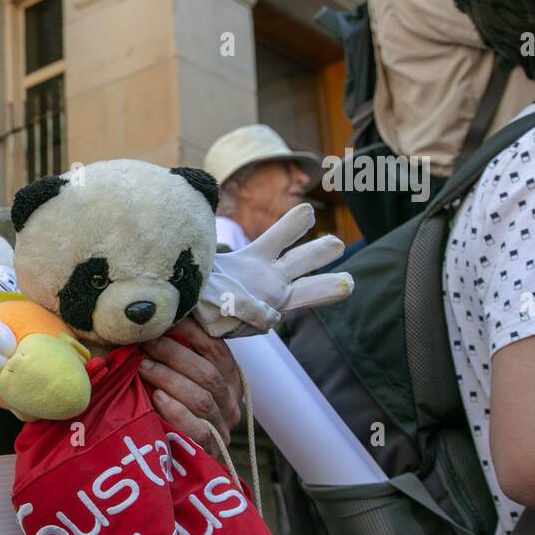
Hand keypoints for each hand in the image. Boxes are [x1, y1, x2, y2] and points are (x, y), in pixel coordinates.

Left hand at [139, 318, 241, 451]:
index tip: (164, 321)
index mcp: (228, 379)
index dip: (192, 333)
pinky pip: (199, 430)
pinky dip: (177, 412)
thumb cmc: (170, 412)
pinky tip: (157, 399)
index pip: (216, 349)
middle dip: (173, 354)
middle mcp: (230, 402)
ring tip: (143, 366)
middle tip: (145, 342)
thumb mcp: (174, 381)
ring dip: (169, 378)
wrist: (178, 464)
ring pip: (201, 399)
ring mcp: (223, 428)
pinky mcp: (211, 451)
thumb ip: (173, 359)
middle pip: (208, 373)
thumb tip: (151, 325)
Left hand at [195, 202, 353, 337]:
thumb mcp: (203, 265)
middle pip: (303, 260)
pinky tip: (222, 316)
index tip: (306, 211)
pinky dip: (237, 314)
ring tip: (348, 283)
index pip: (280, 236)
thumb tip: (228, 269)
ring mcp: (268, 301)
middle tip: (337, 243)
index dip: (293, 224)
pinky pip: (259, 315)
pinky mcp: (257, 323)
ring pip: (303, 293)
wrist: (186, 315)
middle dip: (321, 250)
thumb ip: (215, 264)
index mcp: (257, 257)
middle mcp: (270, 279)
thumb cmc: (196, 285)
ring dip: (324, 287)